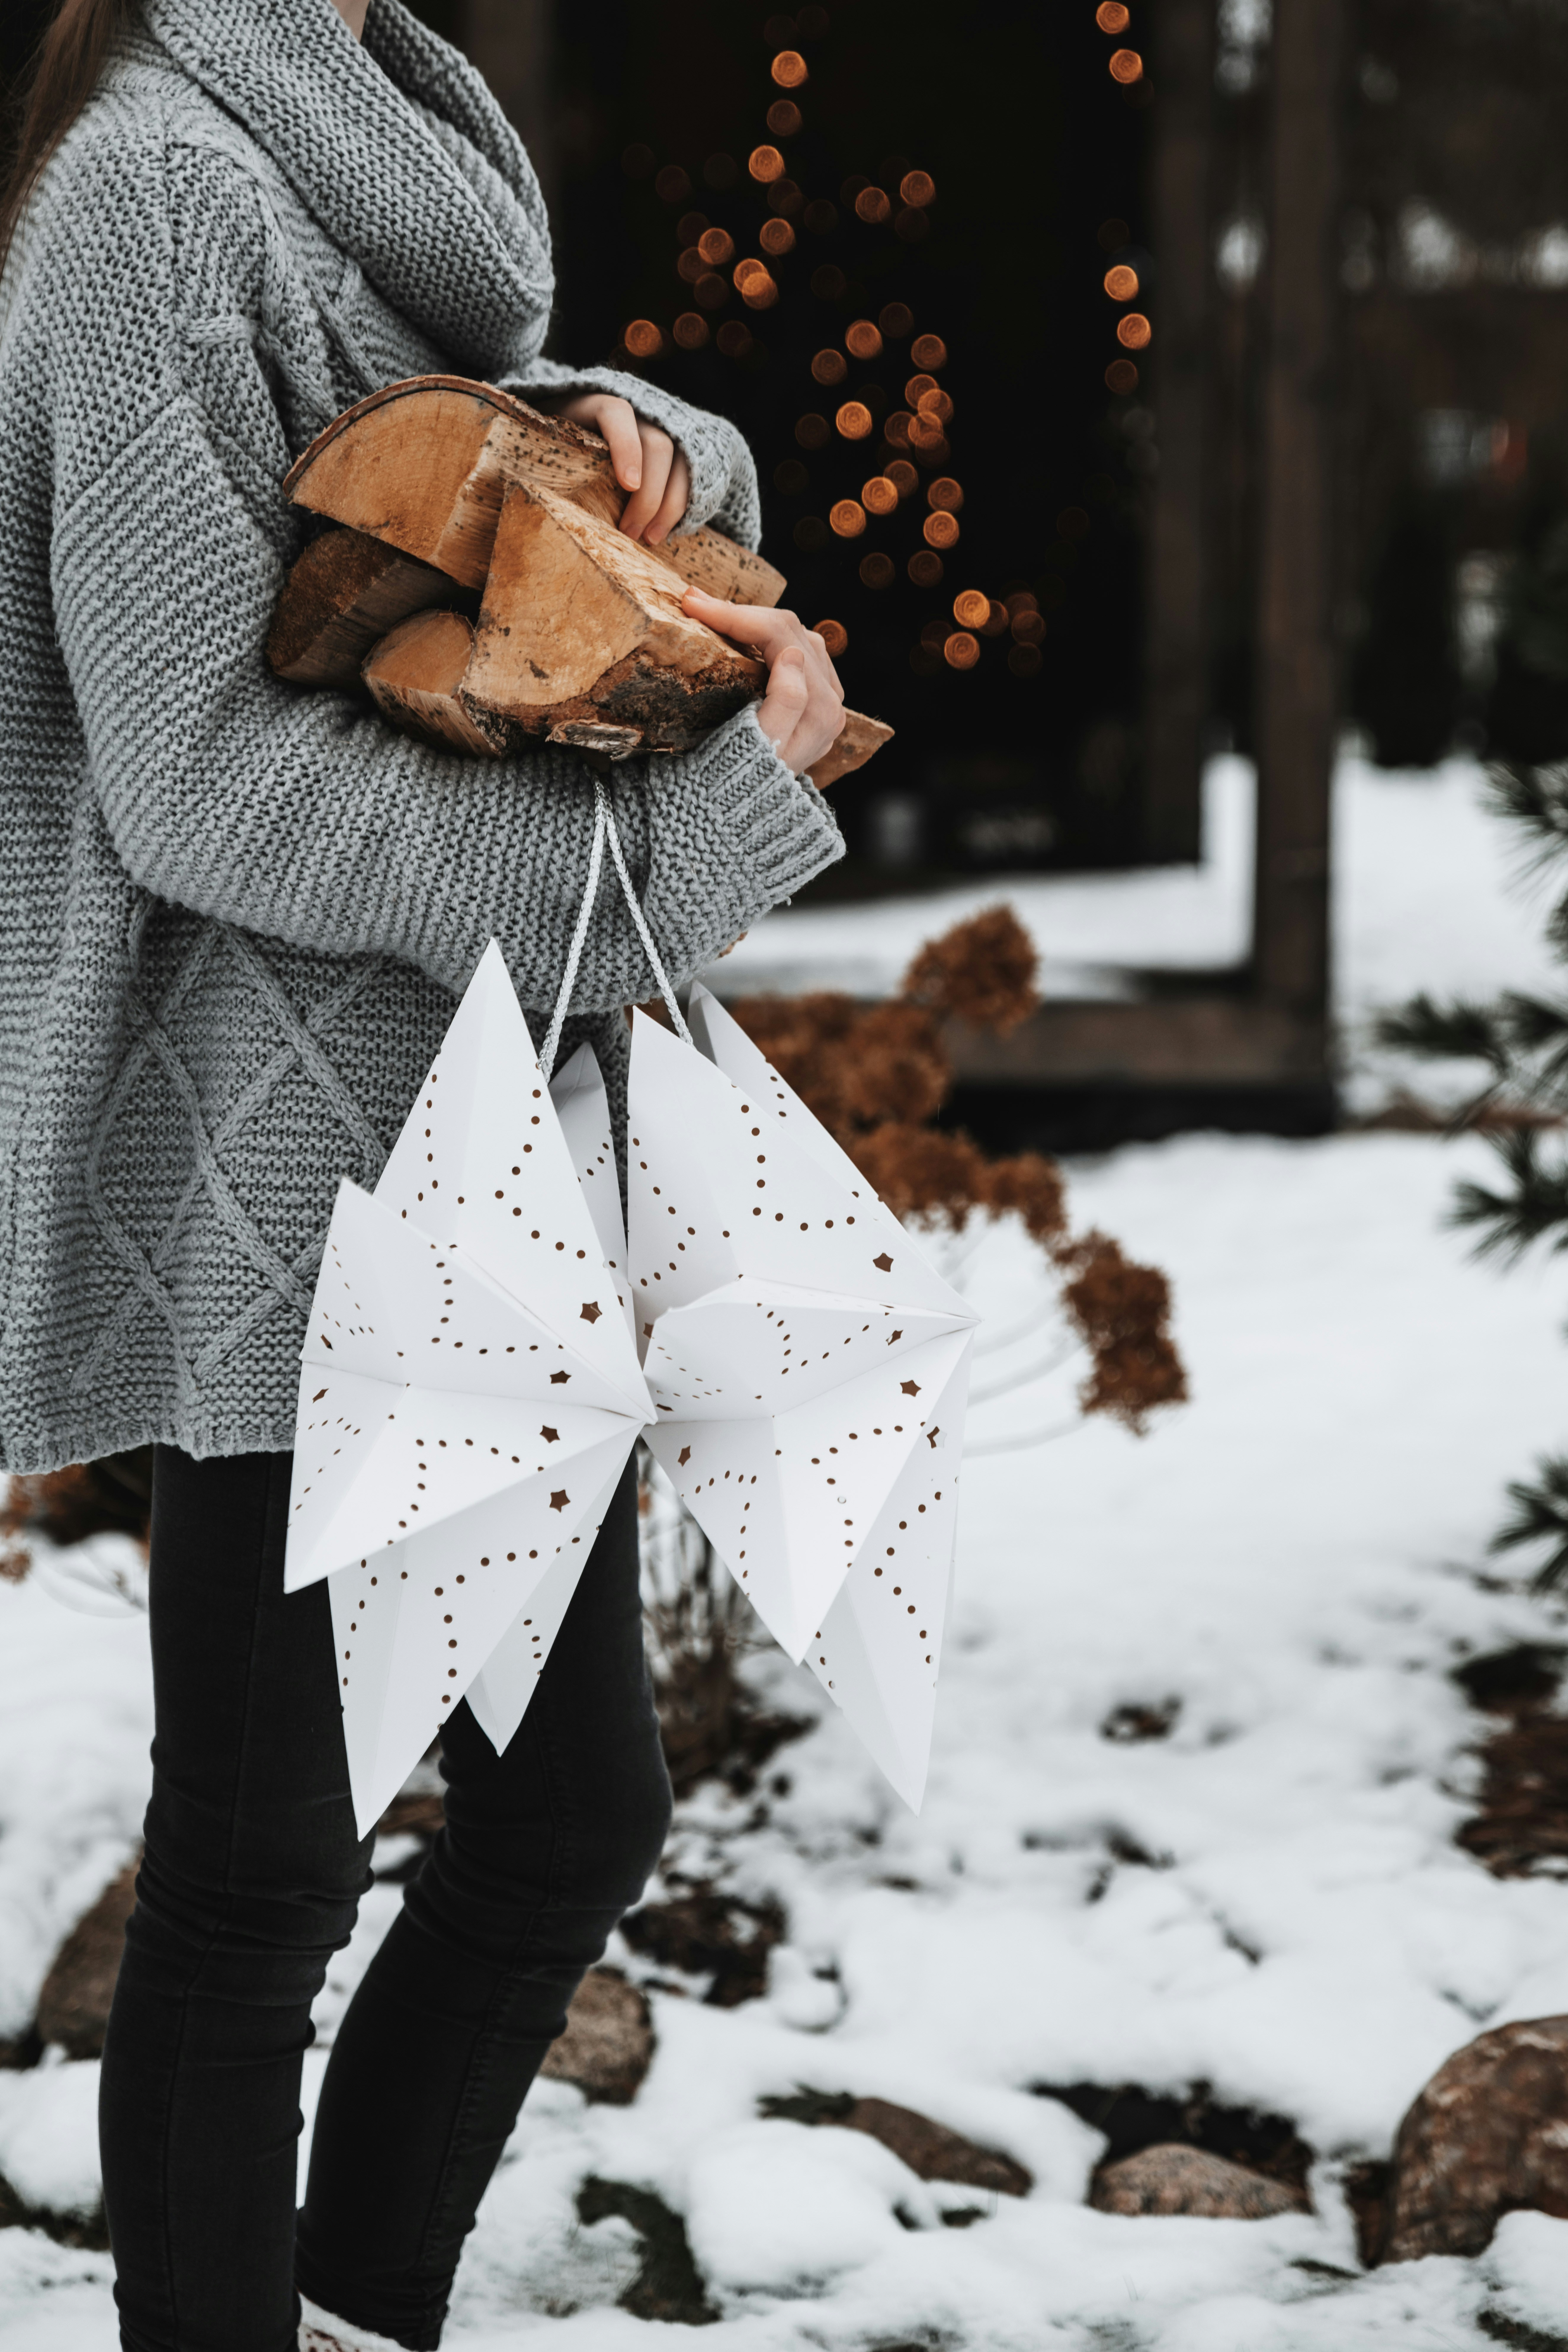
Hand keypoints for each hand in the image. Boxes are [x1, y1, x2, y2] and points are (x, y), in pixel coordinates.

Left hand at [547, 392, 690, 543]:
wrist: (578, 432)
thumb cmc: (555, 444)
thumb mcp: (546, 442)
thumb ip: (546, 454)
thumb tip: (538, 488)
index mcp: (598, 403)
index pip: (618, 414)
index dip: (626, 447)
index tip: (628, 484)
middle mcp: (637, 412)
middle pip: (657, 443)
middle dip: (648, 494)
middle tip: (629, 532)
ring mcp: (660, 431)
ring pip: (679, 462)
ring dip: (668, 505)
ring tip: (649, 538)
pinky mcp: (675, 454)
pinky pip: (687, 478)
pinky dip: (678, 506)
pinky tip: (661, 531)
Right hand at [682, 588, 847, 777]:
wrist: (741, 818)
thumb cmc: (742, 786)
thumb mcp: (762, 749)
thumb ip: (785, 702)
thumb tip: (791, 653)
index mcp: (821, 708)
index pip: (781, 637)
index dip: (736, 616)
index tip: (692, 605)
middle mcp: (830, 700)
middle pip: (789, 630)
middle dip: (740, 613)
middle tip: (692, 601)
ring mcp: (823, 698)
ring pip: (793, 636)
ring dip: (752, 622)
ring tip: (711, 613)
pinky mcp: (811, 701)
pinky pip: (794, 652)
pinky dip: (764, 638)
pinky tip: (737, 634)